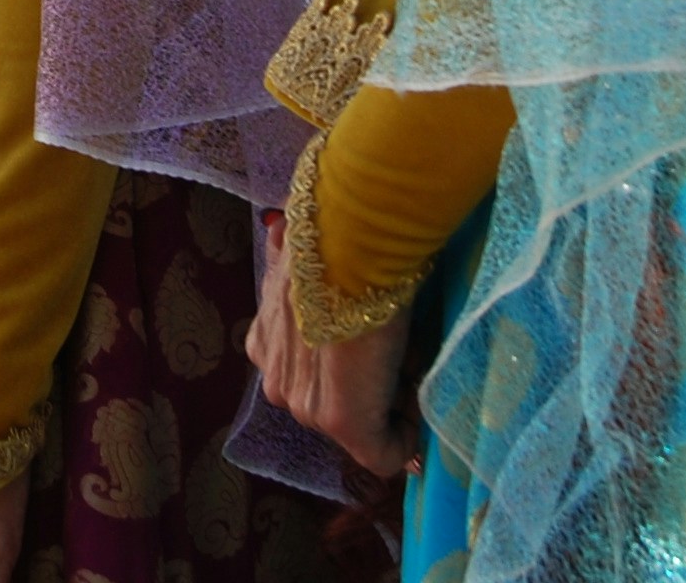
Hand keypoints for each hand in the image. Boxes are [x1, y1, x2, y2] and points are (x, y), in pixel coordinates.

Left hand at [248, 209, 418, 476]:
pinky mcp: (342, 422)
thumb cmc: (332, 244)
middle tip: (401, 347)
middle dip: (373, 385)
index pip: (313, 375)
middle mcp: (276, 380)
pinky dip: (407, 438)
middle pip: (336, 403)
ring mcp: (305, 406)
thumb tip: (279, 232)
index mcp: (266, 342)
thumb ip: (292, 262)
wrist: (350, 246)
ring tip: (407, 357)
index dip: (354, 365)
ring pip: (360, 425)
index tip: (381, 341)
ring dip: (390, 398)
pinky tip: (419, 402)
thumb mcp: (299, 254)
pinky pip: (382, 453)